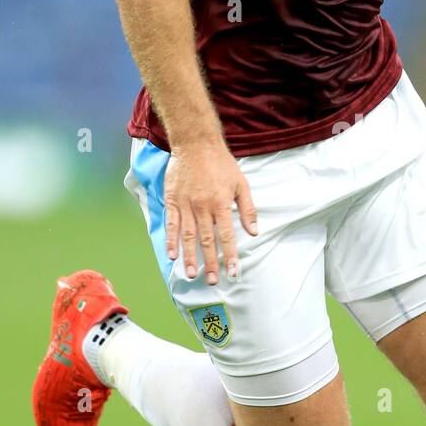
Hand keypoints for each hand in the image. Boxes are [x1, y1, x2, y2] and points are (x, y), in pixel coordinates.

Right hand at [164, 142, 257, 283]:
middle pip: (207, 240)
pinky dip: (172, 240)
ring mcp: (186, 204)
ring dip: (190, 257)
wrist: (196, 143)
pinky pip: (172, 224)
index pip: (227, 235)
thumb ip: (247, 209)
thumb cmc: (221, 164)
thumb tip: (254, 232)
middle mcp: (203, 206)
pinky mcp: (173, 200)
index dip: (230, 255)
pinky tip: (172, 255)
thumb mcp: (241, 184)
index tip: (233, 272)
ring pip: (188, 236)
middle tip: (212, 281)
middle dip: (210, 263)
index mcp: (221, 203)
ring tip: (192, 275)